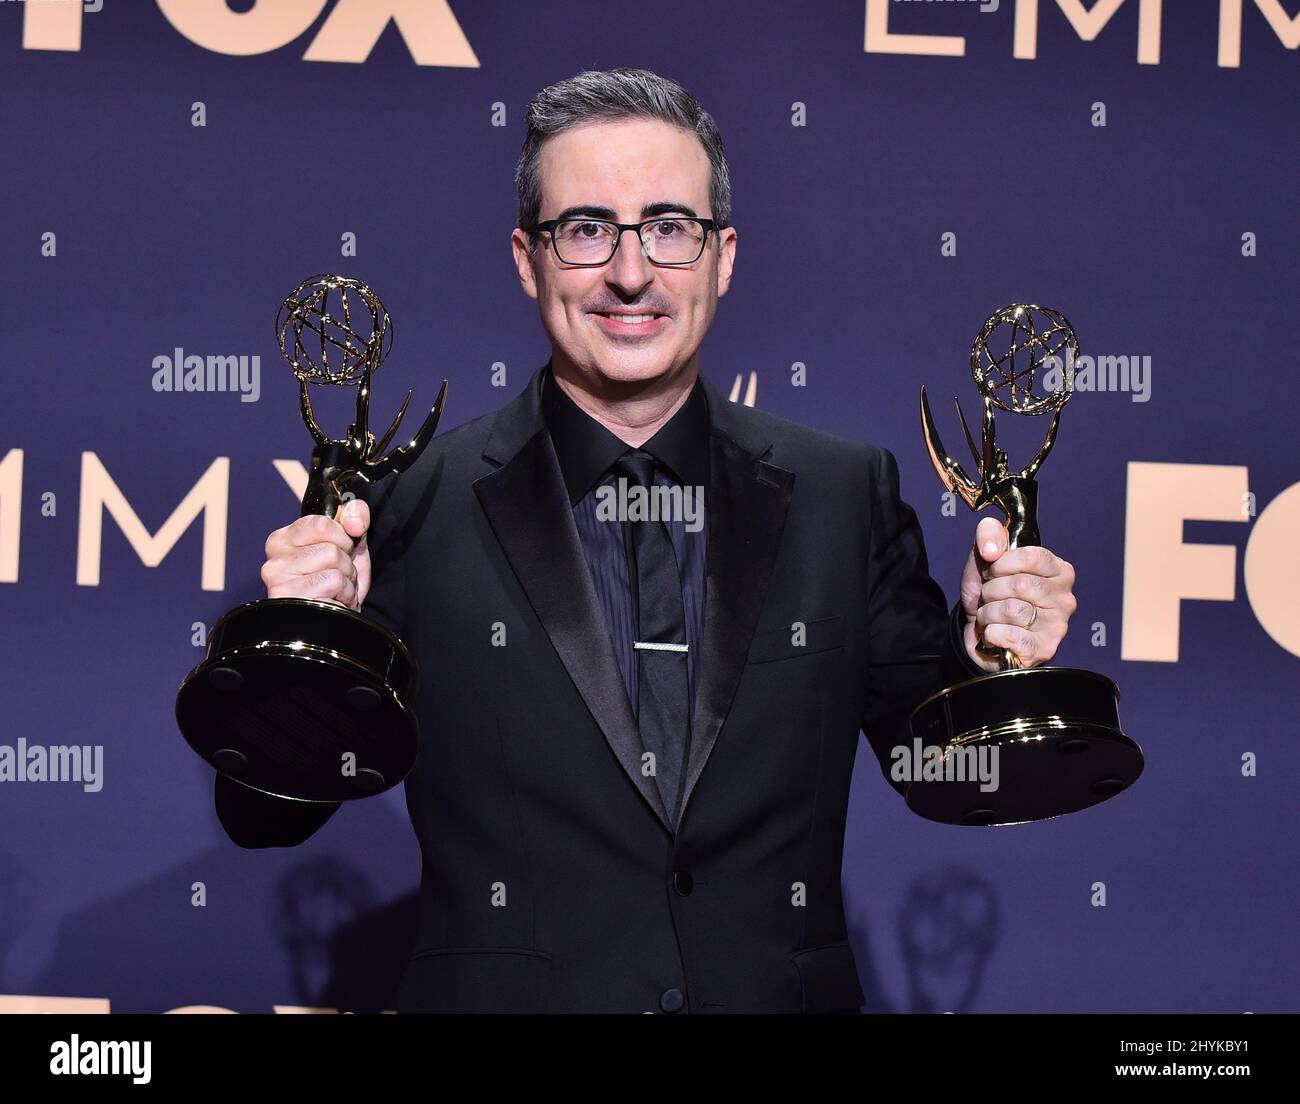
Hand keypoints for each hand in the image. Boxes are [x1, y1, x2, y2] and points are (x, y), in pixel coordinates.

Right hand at [260, 498, 370, 610]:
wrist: (337, 622)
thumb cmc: (337, 582)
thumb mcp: (350, 543)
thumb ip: (355, 516)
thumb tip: (354, 522)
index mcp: (284, 539)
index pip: (320, 522)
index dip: (342, 537)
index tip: (341, 550)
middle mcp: (274, 558)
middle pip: (331, 545)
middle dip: (346, 561)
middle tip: (337, 576)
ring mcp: (278, 579)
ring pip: (333, 560)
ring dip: (347, 579)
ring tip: (335, 590)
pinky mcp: (289, 597)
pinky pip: (334, 581)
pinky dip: (346, 593)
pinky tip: (333, 602)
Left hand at [958, 516, 1076, 672]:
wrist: (979, 632)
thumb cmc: (990, 593)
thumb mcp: (984, 557)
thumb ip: (989, 535)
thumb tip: (992, 549)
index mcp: (1058, 571)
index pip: (1032, 557)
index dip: (1001, 564)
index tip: (992, 571)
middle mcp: (1065, 598)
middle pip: (1020, 585)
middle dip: (991, 591)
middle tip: (990, 598)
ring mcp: (1058, 626)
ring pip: (1012, 610)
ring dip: (988, 613)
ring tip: (991, 616)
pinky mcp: (1045, 650)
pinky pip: (1008, 635)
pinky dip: (990, 633)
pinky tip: (994, 633)